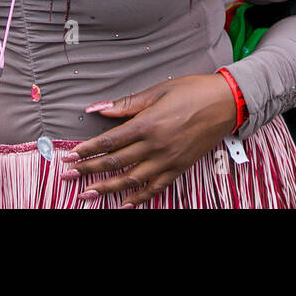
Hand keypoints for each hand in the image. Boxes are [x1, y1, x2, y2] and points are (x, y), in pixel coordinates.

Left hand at [61, 74, 236, 207]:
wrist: (226, 104)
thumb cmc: (192, 91)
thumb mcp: (157, 91)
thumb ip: (127, 103)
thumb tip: (99, 108)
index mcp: (147, 123)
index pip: (110, 141)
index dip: (87, 150)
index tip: (70, 156)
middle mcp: (155, 145)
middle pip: (115, 162)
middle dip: (88, 171)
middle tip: (68, 176)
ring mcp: (167, 160)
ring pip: (131, 180)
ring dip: (107, 188)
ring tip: (87, 194)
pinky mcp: (179, 168)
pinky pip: (155, 188)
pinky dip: (139, 198)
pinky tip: (124, 204)